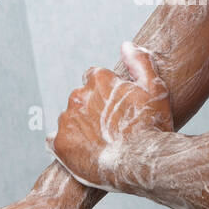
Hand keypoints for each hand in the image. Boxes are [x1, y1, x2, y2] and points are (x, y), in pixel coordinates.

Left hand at [46, 41, 173, 190]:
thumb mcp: (154, 88)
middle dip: (92, 109)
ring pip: (69, 119)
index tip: (116, 108)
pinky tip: (81, 153)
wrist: (142, 162)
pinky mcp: (59, 144)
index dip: (106, 93)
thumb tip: (126, 45)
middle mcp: (78, 95)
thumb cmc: (152, 125)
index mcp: (98, 79)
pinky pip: (54, 141)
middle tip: (110, 128)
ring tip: (100, 144)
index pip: (94, 78)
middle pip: (81, 98)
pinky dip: (65, 145)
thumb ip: (140, 62)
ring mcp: (67, 120)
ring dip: (79, 127)